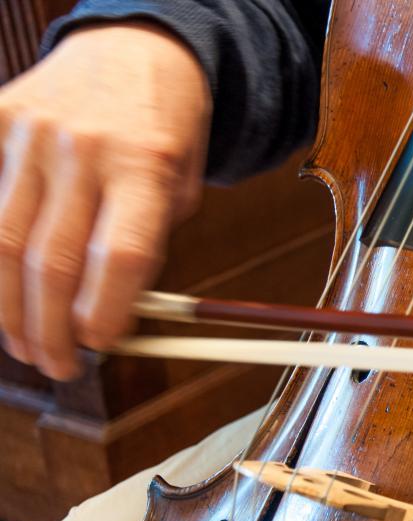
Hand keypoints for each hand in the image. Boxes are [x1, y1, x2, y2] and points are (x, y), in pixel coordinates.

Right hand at [0, 22, 210, 379]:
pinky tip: (2, 294)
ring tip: (24, 344)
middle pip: (52, 260)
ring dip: (9, 308)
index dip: (105, 312)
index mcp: (145, 163)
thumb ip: (149, 243)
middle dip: (50, 328)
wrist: (134, 49)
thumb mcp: (182, 184)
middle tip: (59, 364)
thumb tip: (112, 313)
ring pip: (2, 241)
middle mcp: (84, 146)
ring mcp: (32, 132)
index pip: (119, 255)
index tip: (101, 346)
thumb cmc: (165, 128)